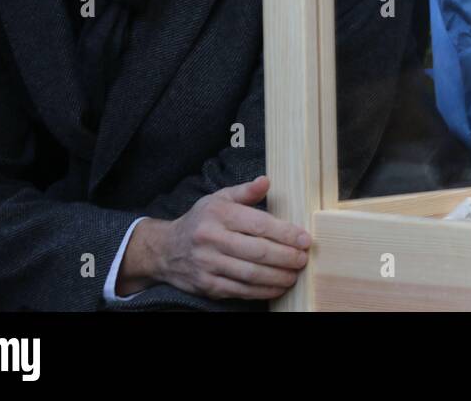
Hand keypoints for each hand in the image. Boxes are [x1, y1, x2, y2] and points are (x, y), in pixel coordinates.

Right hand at [118, 176, 310, 300]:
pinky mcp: (207, 286)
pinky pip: (240, 290)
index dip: (285, 233)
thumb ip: (245, 192)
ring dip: (278, 277)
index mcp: (219, 214)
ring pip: (250, 274)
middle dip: (286, 257)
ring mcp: (208, 265)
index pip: (258, 224)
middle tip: (303, 259)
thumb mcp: (219, 199)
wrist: (165, 249)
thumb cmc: (201, 221)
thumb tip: (266, 181)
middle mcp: (212, 239)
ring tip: (295, 274)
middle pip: (257, 252)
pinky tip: (278, 287)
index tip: (305, 239)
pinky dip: (263, 291)